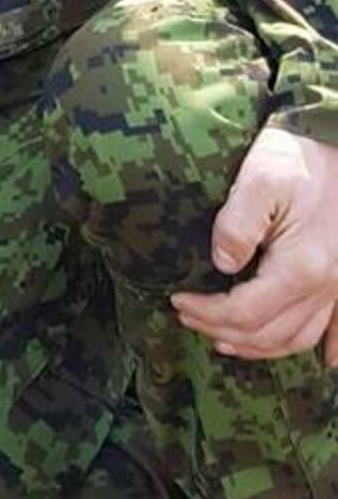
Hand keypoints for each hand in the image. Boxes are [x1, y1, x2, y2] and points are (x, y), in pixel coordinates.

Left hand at [171, 125, 337, 363]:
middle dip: (222, 331)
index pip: (246, 312)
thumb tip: (222, 265)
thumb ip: (236, 225)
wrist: (334, 136)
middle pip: (270, 333)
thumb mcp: (258, 179)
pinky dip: (329, 346)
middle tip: (187, 316)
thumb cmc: (296, 153)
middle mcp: (325, 285)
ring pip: (300, 337)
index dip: (207, 312)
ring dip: (261, 346)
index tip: (177, 299)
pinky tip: (326, 362)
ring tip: (225, 339)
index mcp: (301, 267)